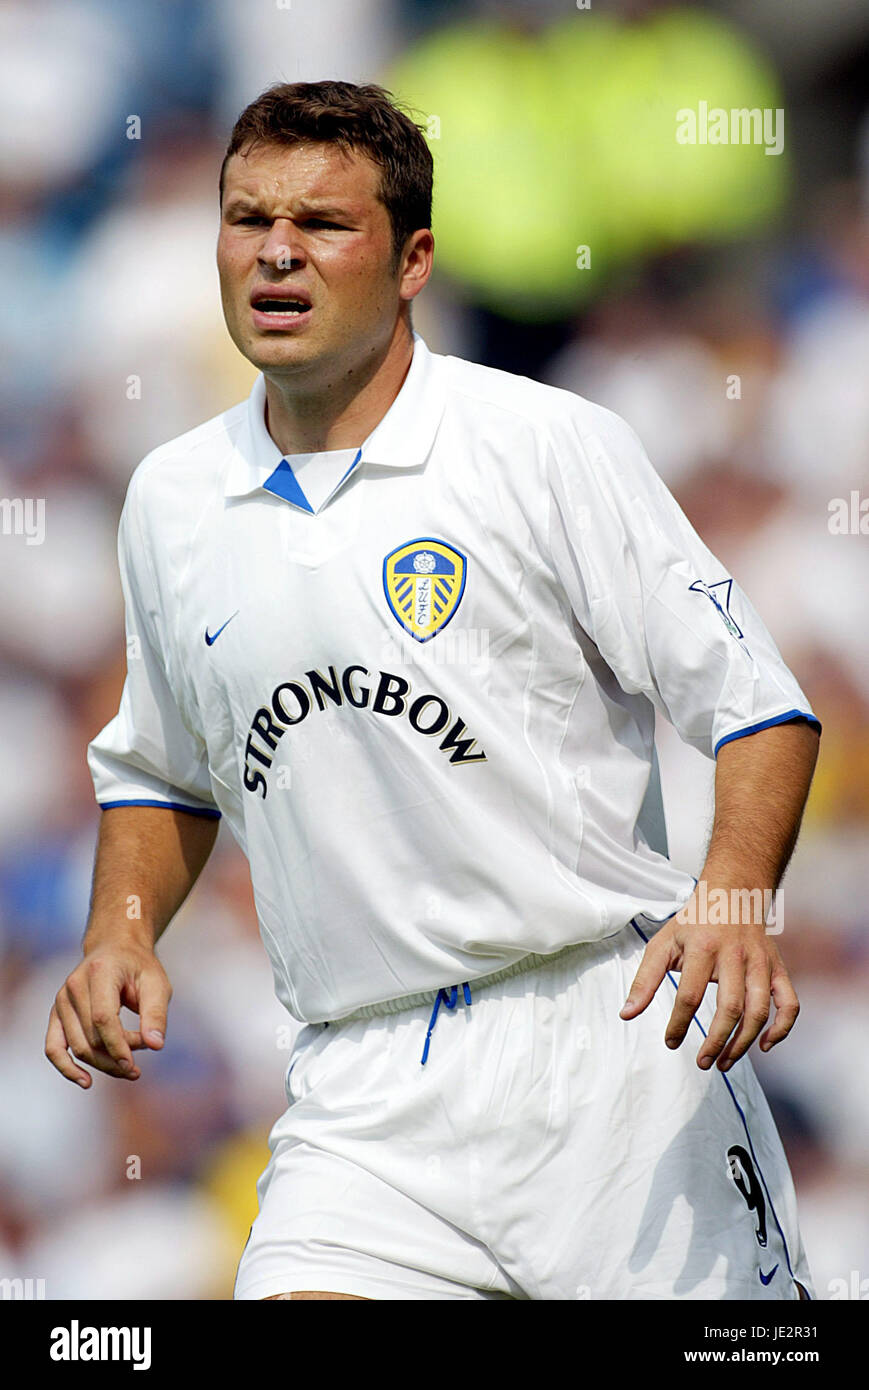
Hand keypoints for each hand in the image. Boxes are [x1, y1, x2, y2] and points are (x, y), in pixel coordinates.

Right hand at [45, 942, 171, 1087]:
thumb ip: (156, 1013)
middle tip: (142, 1054)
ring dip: (104, 1063)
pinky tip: (86, 1081)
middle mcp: (74, 986)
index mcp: (99, 972)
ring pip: (77, 1047)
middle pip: (91, 1037)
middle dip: (118, 1054)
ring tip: (130, 1066)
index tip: (134, 1066)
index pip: (103, 1018)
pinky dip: (67, 1068)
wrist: (115, 949)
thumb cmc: (139, 967)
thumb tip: (155, 1045)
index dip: (118, 1045)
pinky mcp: (57, 1013)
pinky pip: (54, 1047)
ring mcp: (61, 1000)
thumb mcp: (157, 983)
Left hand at [619, 901, 799, 1070]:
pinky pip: (789, 1003)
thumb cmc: (694, 923)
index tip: (671, 1042)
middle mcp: (735, 956)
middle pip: (730, 1008)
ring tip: (725, 1061)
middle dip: (716, 1041)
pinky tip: (763, 1045)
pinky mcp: (778, 968)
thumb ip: (645, 980)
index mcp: (703, 948)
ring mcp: (760, 963)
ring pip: (759, 1011)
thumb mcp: (662, 944)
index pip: (690, 995)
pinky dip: (782, 1028)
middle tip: (703, 1062)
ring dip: (743, 1042)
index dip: (679, 1025)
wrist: (733, 893)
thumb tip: (627, 1014)